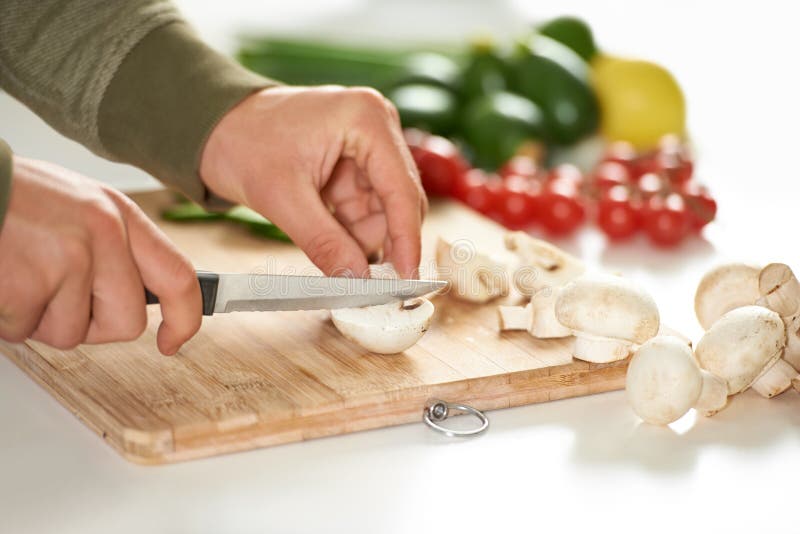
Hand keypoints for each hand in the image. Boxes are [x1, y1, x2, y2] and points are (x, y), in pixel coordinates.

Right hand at [0, 157, 200, 354]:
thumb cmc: (10, 196)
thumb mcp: (78, 205)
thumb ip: (112, 245)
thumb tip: (133, 288)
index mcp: (119, 214)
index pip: (178, 276)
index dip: (184, 318)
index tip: (173, 341)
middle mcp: (104, 233)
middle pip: (127, 322)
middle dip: (90, 325)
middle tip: (53, 296)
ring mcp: (69, 259)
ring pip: (71, 333)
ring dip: (39, 320)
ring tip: (17, 275)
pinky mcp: (30, 284)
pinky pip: (25, 331)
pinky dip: (7, 319)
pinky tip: (1, 280)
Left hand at [199, 86, 426, 278]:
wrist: (212, 127)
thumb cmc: (241, 142)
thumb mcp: (283, 198)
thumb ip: (325, 242)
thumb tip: (357, 281)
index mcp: (365, 119)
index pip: (401, 188)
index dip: (407, 238)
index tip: (407, 278)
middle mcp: (376, 125)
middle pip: (399, 199)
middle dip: (385, 241)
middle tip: (373, 285)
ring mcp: (367, 144)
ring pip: (383, 208)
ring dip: (363, 239)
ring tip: (337, 259)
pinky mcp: (354, 162)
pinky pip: (365, 207)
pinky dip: (352, 231)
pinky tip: (336, 248)